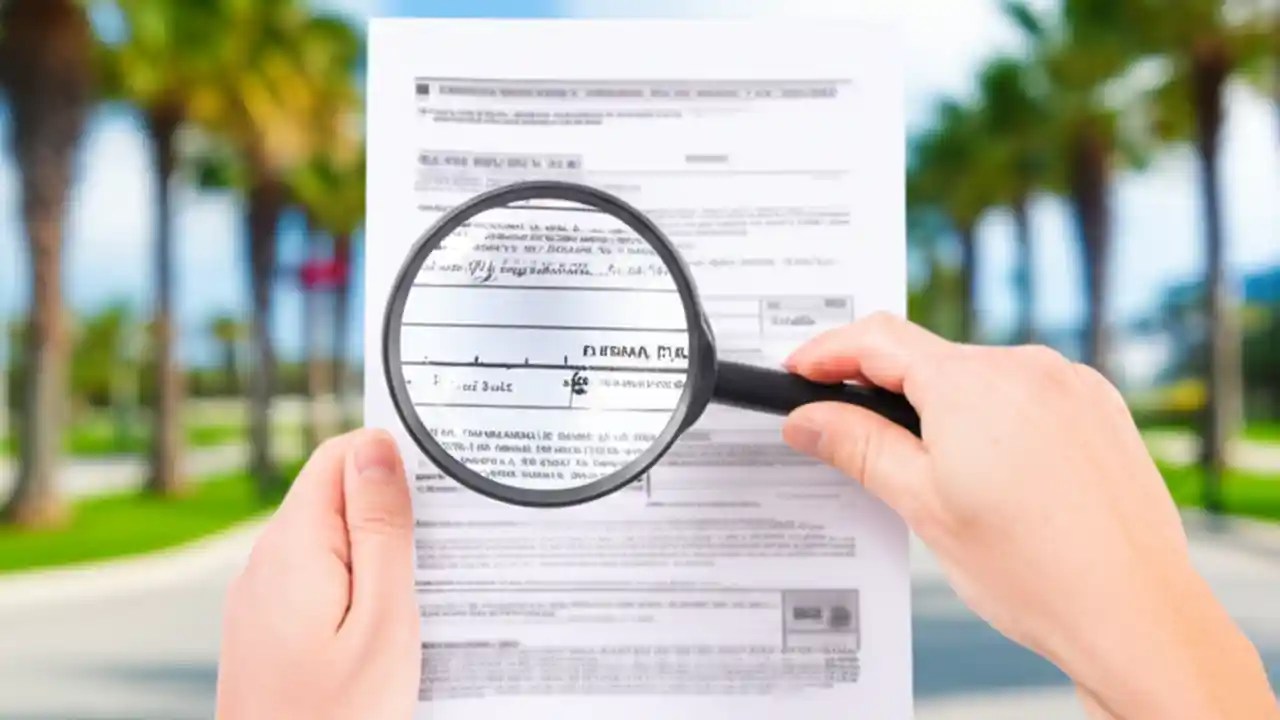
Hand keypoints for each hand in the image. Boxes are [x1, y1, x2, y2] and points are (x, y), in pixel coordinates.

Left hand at [215, 429, 420, 719]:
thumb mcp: (382, 619)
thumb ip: (379, 528)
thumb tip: (377, 447)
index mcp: (292, 546)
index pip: (339, 456)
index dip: (392, 457)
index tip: (442, 486)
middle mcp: (266, 563)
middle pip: (338, 498)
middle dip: (396, 514)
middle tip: (448, 555)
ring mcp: (262, 600)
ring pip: (333, 544)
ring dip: (383, 557)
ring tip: (428, 599)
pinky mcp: (269, 632)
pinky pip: (320, 584)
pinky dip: (360, 591)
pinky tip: (395, 629)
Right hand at [781, 314, 1276, 719]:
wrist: (1136, 613)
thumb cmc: (1035, 571)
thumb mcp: (922, 505)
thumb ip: (857, 446)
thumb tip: (807, 417)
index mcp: (972, 382)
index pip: (877, 339)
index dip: (827, 351)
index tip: (798, 370)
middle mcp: (1026, 366)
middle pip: (928, 357)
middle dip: (884, 389)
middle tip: (850, 434)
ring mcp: (1070, 383)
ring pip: (978, 377)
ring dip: (941, 406)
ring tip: (933, 474)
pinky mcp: (1099, 407)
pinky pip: (1026, 393)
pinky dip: (993, 417)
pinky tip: (993, 473)